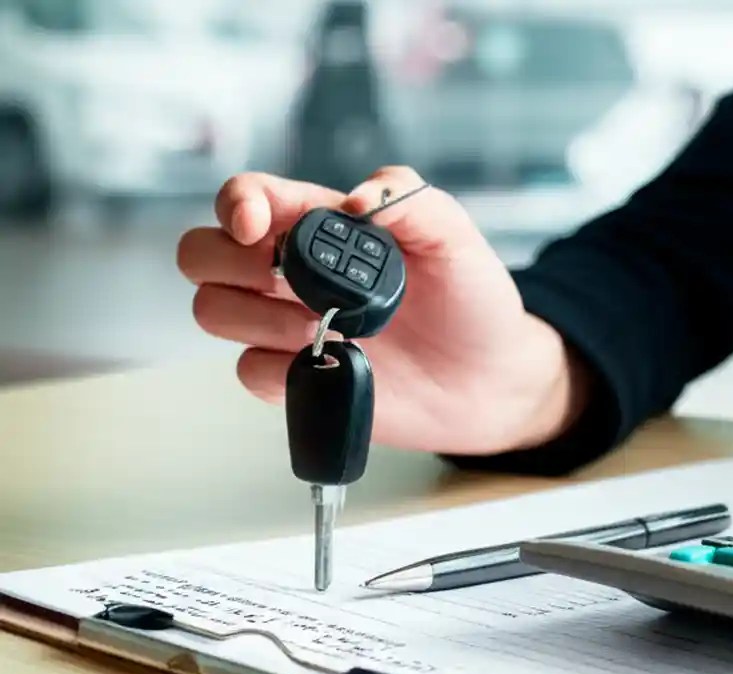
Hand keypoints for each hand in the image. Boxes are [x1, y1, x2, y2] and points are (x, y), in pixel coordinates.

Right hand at [178, 167, 588, 455]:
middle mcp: (293, 273)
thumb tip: (357, 198)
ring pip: (214, 311)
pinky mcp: (298, 378)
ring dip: (258, 318)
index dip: (235, 203)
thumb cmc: (473, 301)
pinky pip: (250, 371)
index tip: (255, 226)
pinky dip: (282, 369)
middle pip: (202, 253)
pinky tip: (335, 362)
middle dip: (226, 262)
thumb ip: (411, 199)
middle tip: (280, 280)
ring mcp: (289, 326)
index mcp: (322, 226)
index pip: (249, 197)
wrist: (493, 379)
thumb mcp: (456, 237)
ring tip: (329, 327)